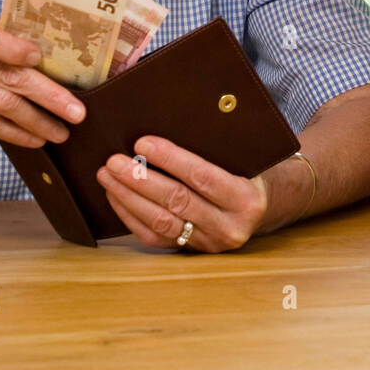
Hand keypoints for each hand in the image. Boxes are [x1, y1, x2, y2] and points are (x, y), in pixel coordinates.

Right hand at [0, 2, 85, 146]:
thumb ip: (17, 33)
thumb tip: (70, 53)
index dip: (12, 48)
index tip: (37, 57)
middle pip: (8, 76)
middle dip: (48, 96)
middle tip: (77, 112)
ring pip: (2, 105)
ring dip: (38, 122)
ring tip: (63, 132)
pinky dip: (17, 134)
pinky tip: (37, 138)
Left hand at [96, 135, 268, 252]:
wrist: (262, 207)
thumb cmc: (247, 170)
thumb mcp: (243, 156)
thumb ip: (215, 146)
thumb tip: (168, 118)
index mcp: (245, 197)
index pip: (202, 176)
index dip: (170, 159)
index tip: (142, 143)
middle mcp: (229, 226)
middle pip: (177, 201)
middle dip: (140, 180)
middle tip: (113, 161)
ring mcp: (209, 243)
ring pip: (161, 222)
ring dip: (129, 197)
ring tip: (107, 175)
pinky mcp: (191, 252)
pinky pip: (154, 238)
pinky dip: (130, 216)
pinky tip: (115, 196)